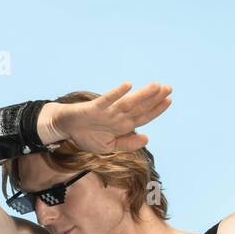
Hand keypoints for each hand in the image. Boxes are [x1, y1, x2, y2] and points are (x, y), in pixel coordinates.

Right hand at [49, 82, 172, 152]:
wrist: (65, 129)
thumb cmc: (86, 136)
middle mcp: (117, 116)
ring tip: (156, 86)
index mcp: (122, 126)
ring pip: (128, 102)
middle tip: (168, 88)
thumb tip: (147, 138)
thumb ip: (127, 144)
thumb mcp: (109, 147)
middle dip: (154, 98)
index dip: (156, 110)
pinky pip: (107, 100)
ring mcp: (107, 111)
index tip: (169, 100)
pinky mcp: (94, 108)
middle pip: (139, 107)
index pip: (143, 117)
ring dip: (142, 95)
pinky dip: (116, 94)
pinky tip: (127, 86)